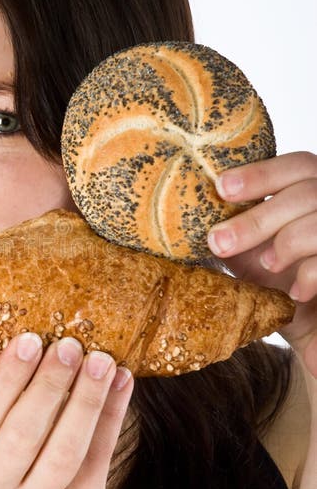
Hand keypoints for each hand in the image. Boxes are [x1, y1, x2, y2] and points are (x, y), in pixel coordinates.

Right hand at [0, 333, 132, 488]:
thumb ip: (0, 405)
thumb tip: (42, 343)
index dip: (7, 377)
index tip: (30, 339)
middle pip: (24, 432)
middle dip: (50, 383)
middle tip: (69, 344)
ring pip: (65, 448)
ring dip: (86, 399)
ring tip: (100, 361)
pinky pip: (97, 458)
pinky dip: (111, 417)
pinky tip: (120, 383)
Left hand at [207, 151, 316, 376]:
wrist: (314, 323)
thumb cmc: (281, 279)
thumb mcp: (252, 249)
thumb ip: (233, 227)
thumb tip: (185, 217)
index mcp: (312, 188)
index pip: (296, 166)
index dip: (260, 174)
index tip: (221, 188)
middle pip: (303, 194)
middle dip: (255, 220)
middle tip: (218, 242)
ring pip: (315, 225)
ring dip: (283, 244)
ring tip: (266, 264)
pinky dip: (307, 276)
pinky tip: (295, 293)